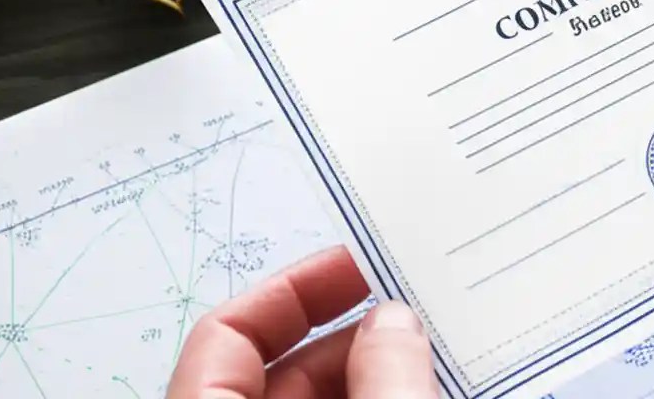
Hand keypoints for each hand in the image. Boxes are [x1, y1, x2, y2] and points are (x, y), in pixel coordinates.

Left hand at [166, 246, 438, 398]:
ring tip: (429, 362)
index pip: (224, 333)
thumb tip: (393, 321)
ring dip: (367, 377)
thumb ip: (384, 376)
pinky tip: (422, 392)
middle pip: (273, 372)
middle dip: (348, 340)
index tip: (360, 267)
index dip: (294, 291)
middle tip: (412, 324)